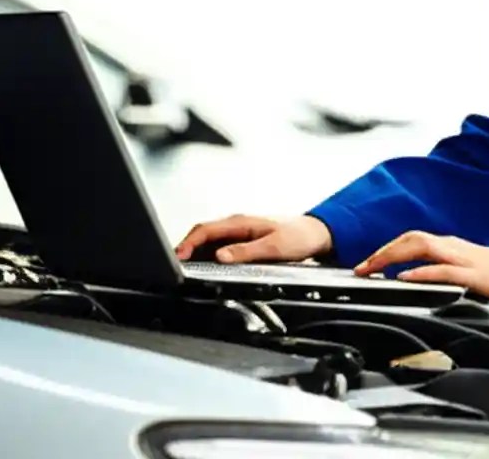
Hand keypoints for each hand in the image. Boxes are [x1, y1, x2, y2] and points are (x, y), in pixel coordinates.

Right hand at [174, 214, 332, 263]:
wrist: (317, 234)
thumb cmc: (299, 237)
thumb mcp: (274, 247)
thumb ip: (246, 251)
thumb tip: (220, 257)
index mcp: (242, 222)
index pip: (206, 229)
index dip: (188, 243)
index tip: (178, 256)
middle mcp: (237, 225)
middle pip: (202, 234)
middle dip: (184, 247)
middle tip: (171, 265)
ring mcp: (240, 232)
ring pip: (208, 240)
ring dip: (194, 252)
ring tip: (182, 267)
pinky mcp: (243, 241)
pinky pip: (218, 246)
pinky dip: (206, 255)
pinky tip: (203, 265)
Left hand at [356, 231, 488, 304]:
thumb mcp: (465, 271)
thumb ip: (442, 270)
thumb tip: (417, 278)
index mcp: (451, 245)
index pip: (412, 240)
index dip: (387, 248)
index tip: (368, 263)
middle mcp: (452, 246)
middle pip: (411, 238)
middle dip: (382, 251)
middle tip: (360, 267)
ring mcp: (461, 258)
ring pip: (420, 247)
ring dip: (393, 255)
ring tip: (373, 268)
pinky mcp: (471, 273)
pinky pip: (441, 269)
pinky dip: (420, 271)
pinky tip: (405, 277)